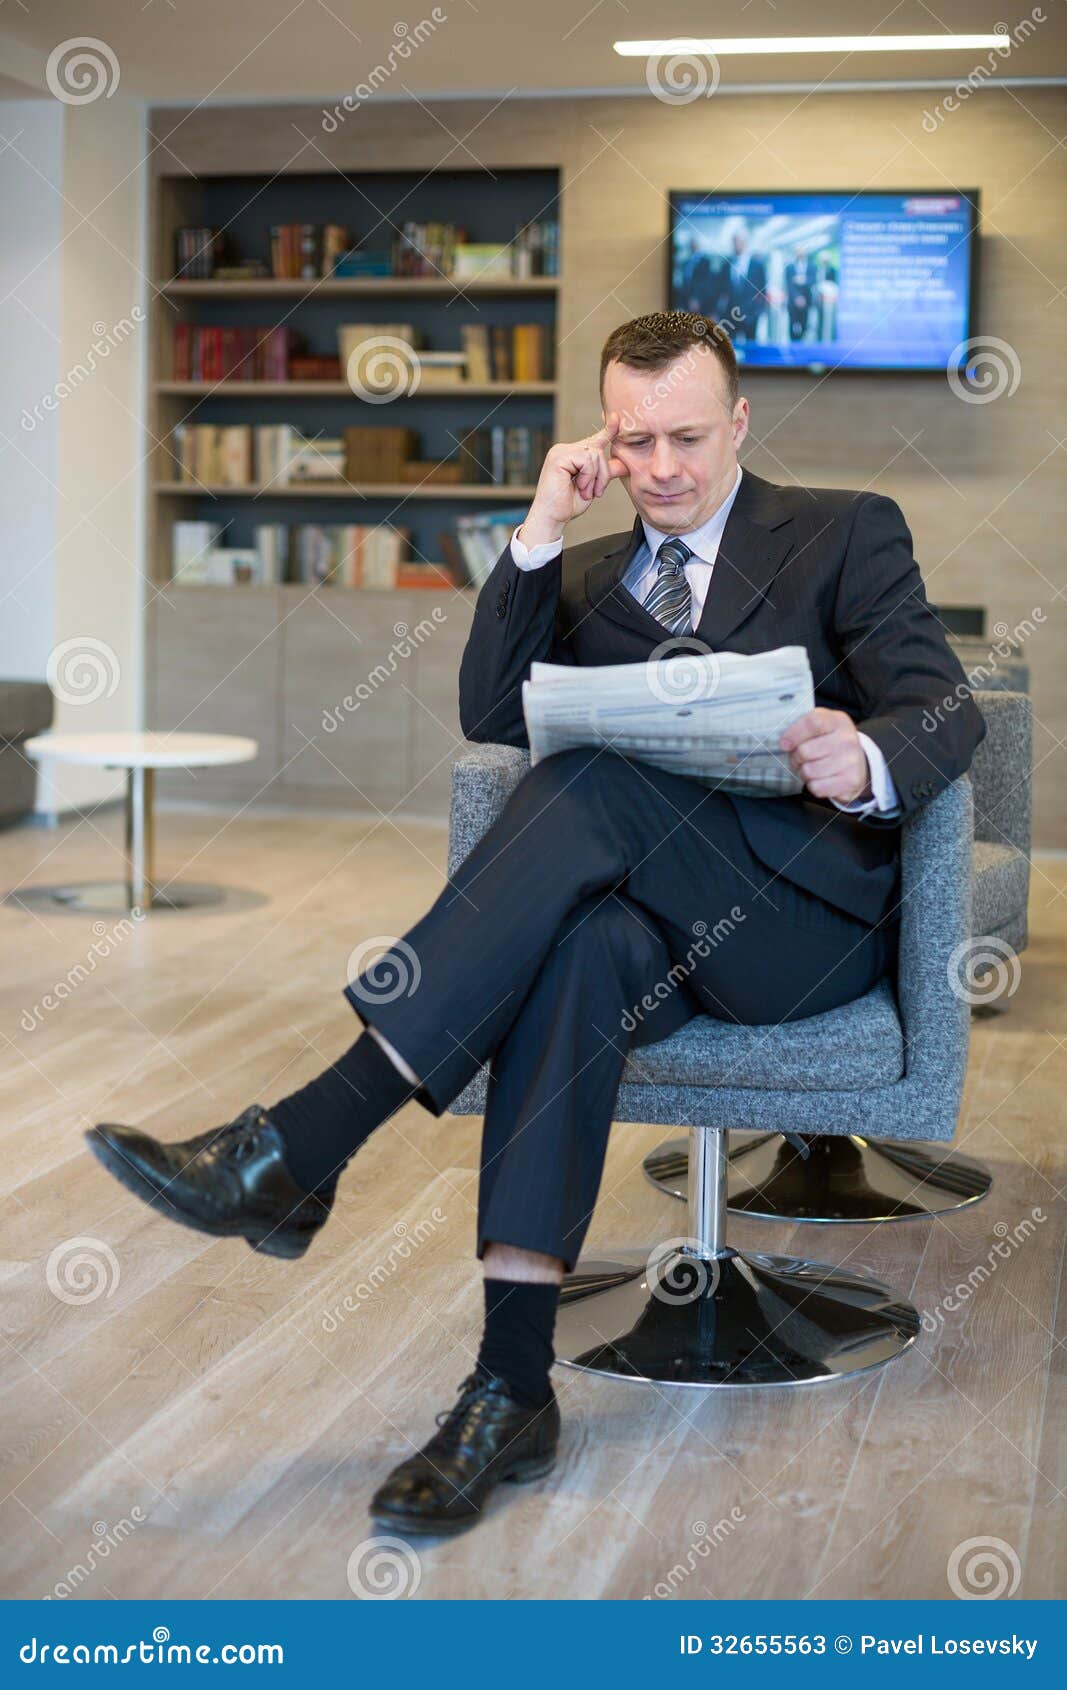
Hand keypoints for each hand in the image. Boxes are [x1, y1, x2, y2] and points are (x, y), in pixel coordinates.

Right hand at [519, 412, 628, 545]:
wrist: (552, 518)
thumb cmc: (567, 504)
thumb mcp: (592, 487)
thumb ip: (605, 473)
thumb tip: (623, 464)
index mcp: (571, 454)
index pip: (593, 441)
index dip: (607, 430)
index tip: (616, 418)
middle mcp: (564, 449)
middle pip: (597, 450)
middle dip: (602, 474)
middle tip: (596, 492)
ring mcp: (560, 452)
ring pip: (594, 454)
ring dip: (595, 477)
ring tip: (586, 492)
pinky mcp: (559, 457)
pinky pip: (586, 459)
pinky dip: (587, 476)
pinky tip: (580, 486)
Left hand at [779, 708, 871, 803]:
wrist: (859, 762)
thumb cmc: (832, 742)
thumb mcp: (822, 726)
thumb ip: (803, 726)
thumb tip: (784, 742)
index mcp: (838, 721)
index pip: (812, 723)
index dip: (793, 734)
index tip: (784, 744)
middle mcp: (847, 740)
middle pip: (805, 751)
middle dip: (796, 757)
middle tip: (801, 758)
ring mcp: (851, 761)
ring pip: (809, 771)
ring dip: (804, 773)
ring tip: (813, 767)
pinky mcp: (850, 781)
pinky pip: (817, 787)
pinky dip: (814, 785)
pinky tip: (822, 778)